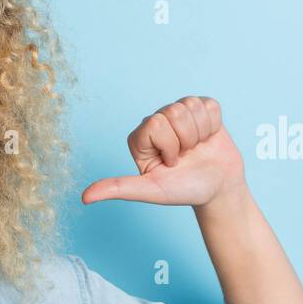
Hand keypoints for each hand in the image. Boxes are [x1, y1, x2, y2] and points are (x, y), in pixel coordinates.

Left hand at [81, 96, 247, 207]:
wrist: (217, 188)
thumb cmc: (184, 190)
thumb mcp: (150, 190)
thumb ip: (119, 188)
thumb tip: (85, 198)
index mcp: (138, 138)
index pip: (156, 124)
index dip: (170, 146)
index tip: (170, 163)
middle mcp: (155, 122)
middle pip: (174, 112)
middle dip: (186, 139)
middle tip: (185, 156)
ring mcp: (177, 114)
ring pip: (191, 106)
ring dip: (200, 133)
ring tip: (196, 148)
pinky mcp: (200, 109)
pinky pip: (209, 105)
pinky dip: (213, 125)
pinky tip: (207, 138)